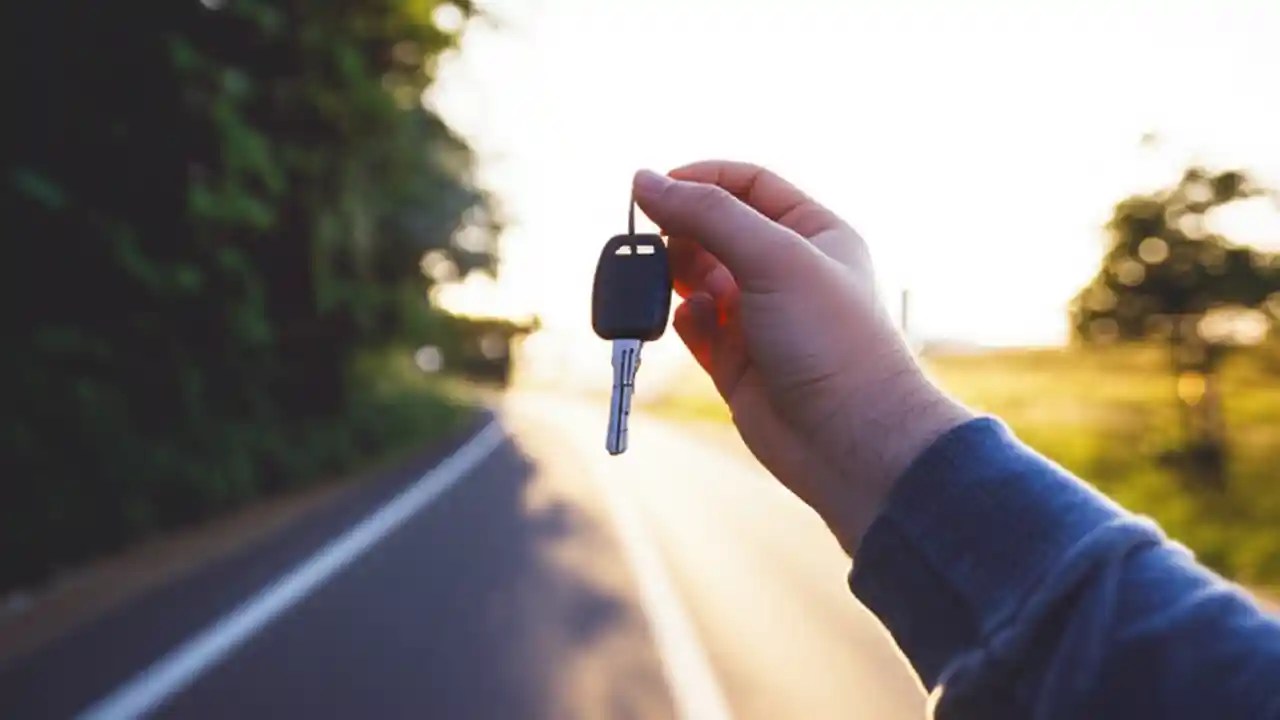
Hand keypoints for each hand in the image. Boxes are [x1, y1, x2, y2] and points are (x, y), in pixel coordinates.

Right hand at [633, 161, 970, 553]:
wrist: (850, 440)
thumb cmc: (831, 341)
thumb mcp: (772, 256)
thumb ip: (707, 214)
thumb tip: (645, 180)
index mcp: (813, 234)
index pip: (747, 185)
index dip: (700, 180)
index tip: (655, 189)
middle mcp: (786, 272)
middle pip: (715, 230)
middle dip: (681, 231)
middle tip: (652, 241)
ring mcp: (760, 318)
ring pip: (699, 279)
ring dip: (675, 276)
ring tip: (662, 283)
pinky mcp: (737, 362)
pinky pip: (696, 328)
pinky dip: (685, 322)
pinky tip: (692, 325)